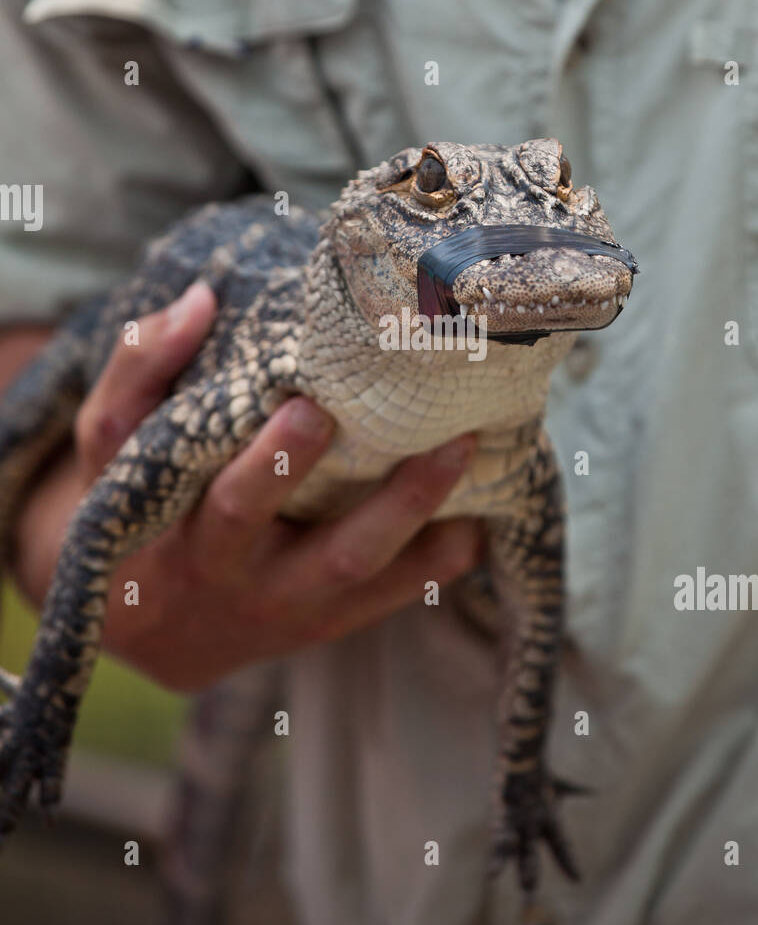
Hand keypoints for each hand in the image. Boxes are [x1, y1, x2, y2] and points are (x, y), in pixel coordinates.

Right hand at [12, 283, 483, 690]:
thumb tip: (197, 300)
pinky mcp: (334, 620)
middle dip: (391, 502)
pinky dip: (442, 559)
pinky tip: (484, 512)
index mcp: (191, 543)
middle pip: (332, 557)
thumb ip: (139, 371)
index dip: (275, 463)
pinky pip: (396, 597)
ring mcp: (302, 610)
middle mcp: (253, 586)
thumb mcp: (108, 446)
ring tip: (473, 455)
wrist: (150, 624)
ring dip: (431, 521)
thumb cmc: (133, 506)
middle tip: (445, 435)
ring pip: (377, 577)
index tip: (314, 405)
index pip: (234, 505)